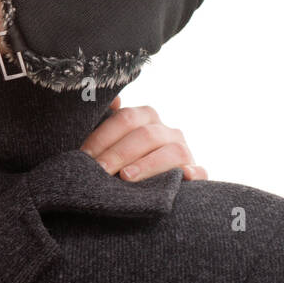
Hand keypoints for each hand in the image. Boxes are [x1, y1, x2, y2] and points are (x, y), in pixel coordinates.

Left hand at [81, 98, 207, 181]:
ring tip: (126, 177)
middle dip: (119, 153)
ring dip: (148, 164)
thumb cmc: (118, 160)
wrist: (142, 182)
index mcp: (144, 117)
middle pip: (145, 135)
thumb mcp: (108, 139)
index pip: (124, 119)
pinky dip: (194, 173)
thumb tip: (113, 100)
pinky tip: (184, 177)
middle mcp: (166, 130)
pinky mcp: (194, 172)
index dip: (102, 137)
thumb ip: (107, 120)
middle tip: (99, 170)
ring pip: (172, 151)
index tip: (84, 156)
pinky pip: (199, 171)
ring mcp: (184, 150)